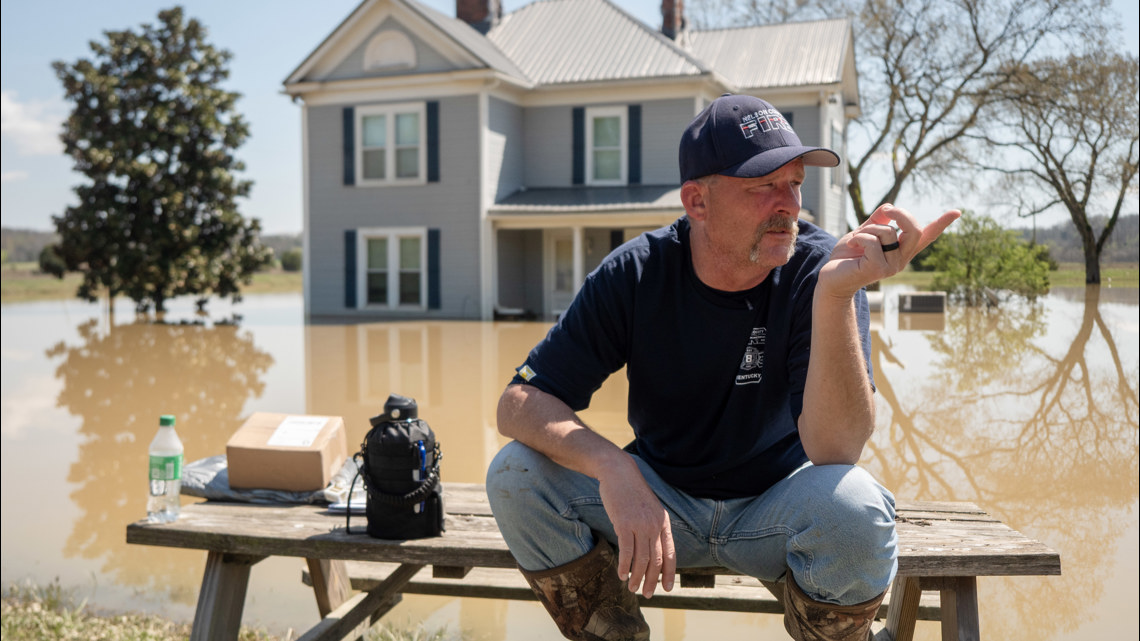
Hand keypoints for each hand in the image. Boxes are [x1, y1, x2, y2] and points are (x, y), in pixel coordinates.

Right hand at [596, 455, 675, 597]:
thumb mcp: (650, 508)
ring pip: (641, 559)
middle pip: (656, 560)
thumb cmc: (632, 492)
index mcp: (663, 522)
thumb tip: (652, 549)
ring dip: (637, 577)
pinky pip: (626, 551)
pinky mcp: (623, 524)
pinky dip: (624, 566)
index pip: (670, 553)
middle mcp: (654, 525)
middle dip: (652, 580)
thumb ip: (653, 527)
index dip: (669, 573)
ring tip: (632, 588)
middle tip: (647, 594)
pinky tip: (621, 575)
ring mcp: (640, 525)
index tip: (667, 588)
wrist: (619, 473)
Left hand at [818, 204, 959, 297]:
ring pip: (887, 232)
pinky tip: (853, 247)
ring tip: (856, 240)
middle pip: (914, 229)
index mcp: (900, 249)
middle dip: (900, 213)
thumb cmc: (847, 256)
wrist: (830, 278)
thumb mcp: (864, 232)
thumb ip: (877, 220)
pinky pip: (872, 241)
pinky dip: (859, 238)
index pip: (926, 236)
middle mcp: (901, 259)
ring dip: (867, 229)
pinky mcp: (879, 270)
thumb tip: (889, 207)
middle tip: (886, 211)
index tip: (958, 212)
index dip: (942, 223)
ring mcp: (892, 266)